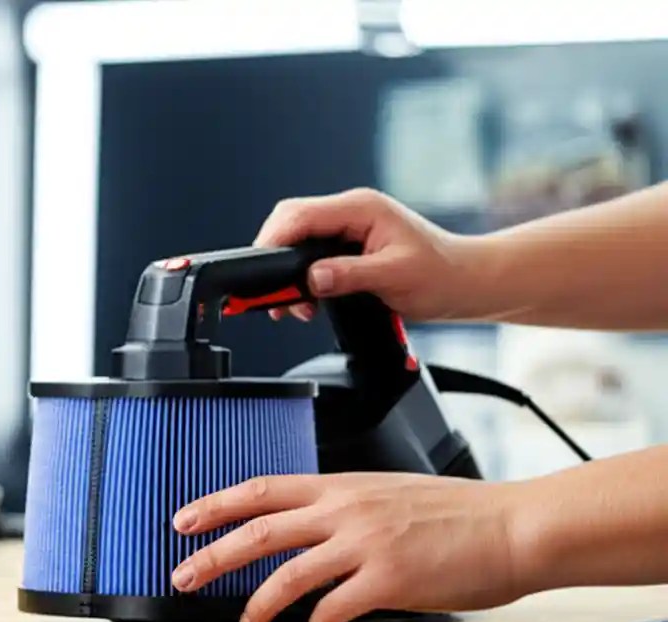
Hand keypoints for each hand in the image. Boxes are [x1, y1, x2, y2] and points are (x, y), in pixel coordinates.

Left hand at [169, 472, 531, 621]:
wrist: (513, 526)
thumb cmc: (460, 514)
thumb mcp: (389, 494)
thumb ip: (347, 507)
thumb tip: (315, 525)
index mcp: (342, 487)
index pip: (262, 489)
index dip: (216, 504)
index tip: (183, 519)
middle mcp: (345, 510)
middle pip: (258, 530)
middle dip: (211, 555)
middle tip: (182, 575)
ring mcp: (364, 543)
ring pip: (286, 573)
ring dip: (257, 602)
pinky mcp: (388, 579)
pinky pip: (333, 607)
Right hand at [253, 188, 480, 322]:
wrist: (467, 283)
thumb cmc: (442, 274)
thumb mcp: (395, 276)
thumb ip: (350, 275)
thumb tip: (313, 279)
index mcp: (361, 208)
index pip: (300, 215)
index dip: (275, 240)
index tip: (262, 269)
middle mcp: (351, 213)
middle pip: (292, 223)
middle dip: (274, 256)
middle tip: (271, 293)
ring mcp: (349, 228)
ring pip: (298, 240)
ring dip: (288, 272)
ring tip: (291, 304)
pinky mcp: (350, 246)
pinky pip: (311, 254)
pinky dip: (302, 278)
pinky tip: (307, 300)